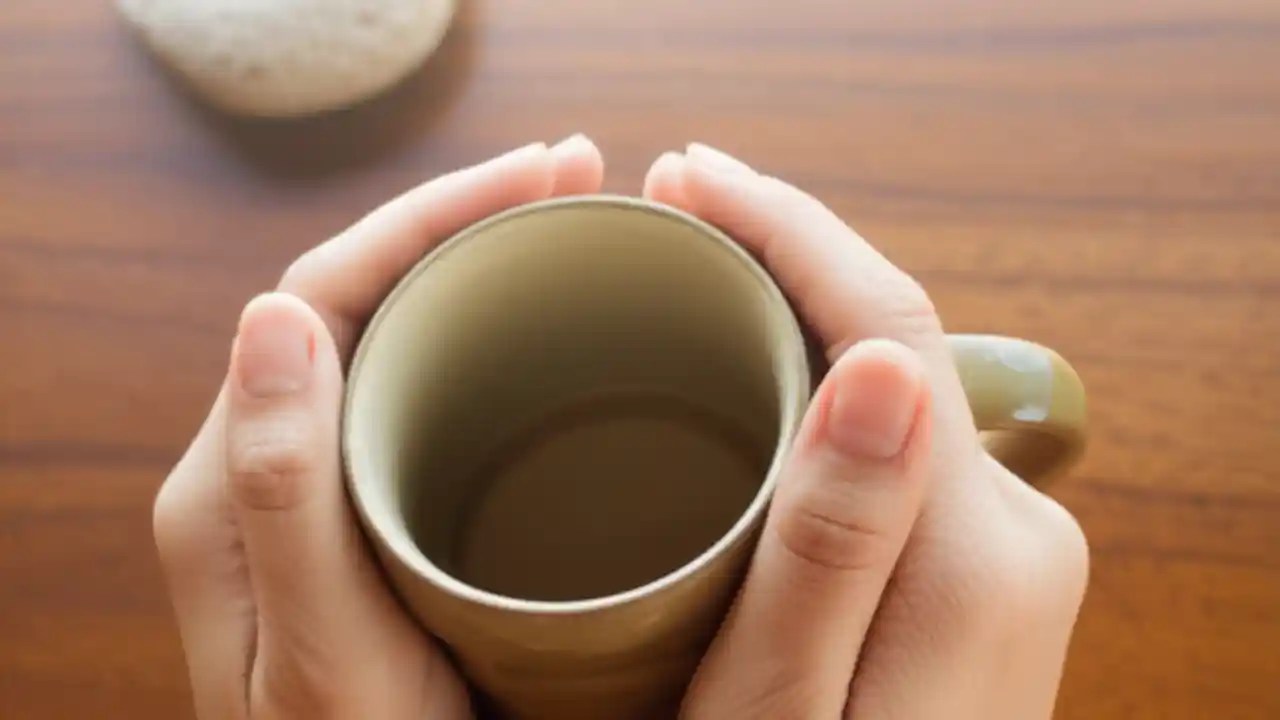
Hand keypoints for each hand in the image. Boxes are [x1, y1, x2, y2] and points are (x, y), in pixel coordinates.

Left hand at [153, 137, 604, 718]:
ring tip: (581, 229)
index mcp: (240, 469)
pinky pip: (427, 390)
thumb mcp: (316, 653)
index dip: (436, 215)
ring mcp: (331, 477)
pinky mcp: (379, 503)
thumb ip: (283, 498)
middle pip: (370, 293)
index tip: (549, 175)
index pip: (330, 291)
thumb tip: (277, 314)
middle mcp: (277, 455)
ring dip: (485, 265)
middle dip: (475, 217)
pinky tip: (560, 332)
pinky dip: (493, 338)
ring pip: (402, 333)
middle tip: (585, 180)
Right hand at [644, 145, 1088, 718]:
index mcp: (977, 550)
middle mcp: (1017, 533)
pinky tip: (753, 371)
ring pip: (893, 386)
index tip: (679, 177)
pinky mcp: (977, 578)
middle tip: (667, 211)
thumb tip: (878, 361)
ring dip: (800, 308)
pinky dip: (820, 385)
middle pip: (895, 339)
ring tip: (697, 265)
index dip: (783, 226)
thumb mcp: (782, 709)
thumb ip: (836, 545)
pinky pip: (894, 444)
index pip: (887, 324)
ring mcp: (1005, 555)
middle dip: (783, 251)